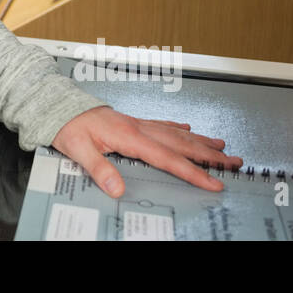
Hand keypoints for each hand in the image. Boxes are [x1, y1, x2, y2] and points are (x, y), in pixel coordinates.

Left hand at [51, 106, 242, 196]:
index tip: (213, 182)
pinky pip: (163, 125)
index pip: (168, 158)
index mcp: (129, 136)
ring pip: (177, 133)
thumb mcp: (78, 149)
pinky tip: (188, 130)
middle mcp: (138, 127)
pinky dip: (179, 129)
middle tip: (234, 163)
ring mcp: (137, 123)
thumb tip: (117, 188)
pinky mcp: (132, 122)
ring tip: (223, 148)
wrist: (59, 104)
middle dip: (209, 155)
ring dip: (201, 142)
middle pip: (182, 144)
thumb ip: (99, 169)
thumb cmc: (68, 125)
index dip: (193, 172)